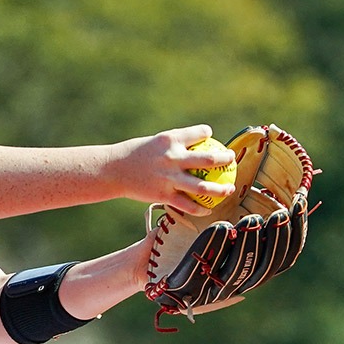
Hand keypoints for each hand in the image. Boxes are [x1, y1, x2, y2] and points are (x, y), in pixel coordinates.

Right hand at [110, 125, 235, 214]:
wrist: (111, 170)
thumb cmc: (132, 155)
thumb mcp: (152, 143)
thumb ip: (171, 146)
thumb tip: (190, 147)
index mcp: (170, 139)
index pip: (199, 133)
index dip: (207, 133)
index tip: (211, 137)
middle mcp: (172, 157)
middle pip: (209, 159)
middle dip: (225, 159)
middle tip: (231, 160)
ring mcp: (169, 177)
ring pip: (203, 187)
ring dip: (221, 189)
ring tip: (229, 189)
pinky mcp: (163, 195)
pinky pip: (187, 205)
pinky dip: (200, 209)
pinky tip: (207, 211)